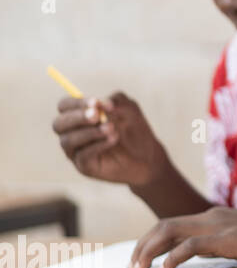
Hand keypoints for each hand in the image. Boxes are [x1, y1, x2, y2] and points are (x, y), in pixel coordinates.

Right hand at [52, 92, 167, 186]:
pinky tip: (113, 139)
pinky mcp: (84, 166)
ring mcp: (76, 151)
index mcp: (79, 116)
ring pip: (67, 141)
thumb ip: (116, 101)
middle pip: (58, 124)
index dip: (76, 103)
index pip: (64, 106)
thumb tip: (102, 104)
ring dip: (90, 132)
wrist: (147, 156)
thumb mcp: (129, 109)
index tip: (96, 102)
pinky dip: (98, 145)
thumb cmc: (134, 130)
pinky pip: (82, 155)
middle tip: (97, 116)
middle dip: (77, 118)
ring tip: (111, 128)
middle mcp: (72, 133)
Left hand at [130, 207, 236, 267]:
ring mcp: (220, 225)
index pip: (174, 224)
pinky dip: (172, 258)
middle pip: (164, 225)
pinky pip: (190, 245)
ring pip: (170, 231)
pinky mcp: (228, 238)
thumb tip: (210, 258)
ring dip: (149, 251)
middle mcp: (212, 216)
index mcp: (217, 216)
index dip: (153, 241)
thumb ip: (227, 244)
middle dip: (142, 246)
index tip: (143, 260)